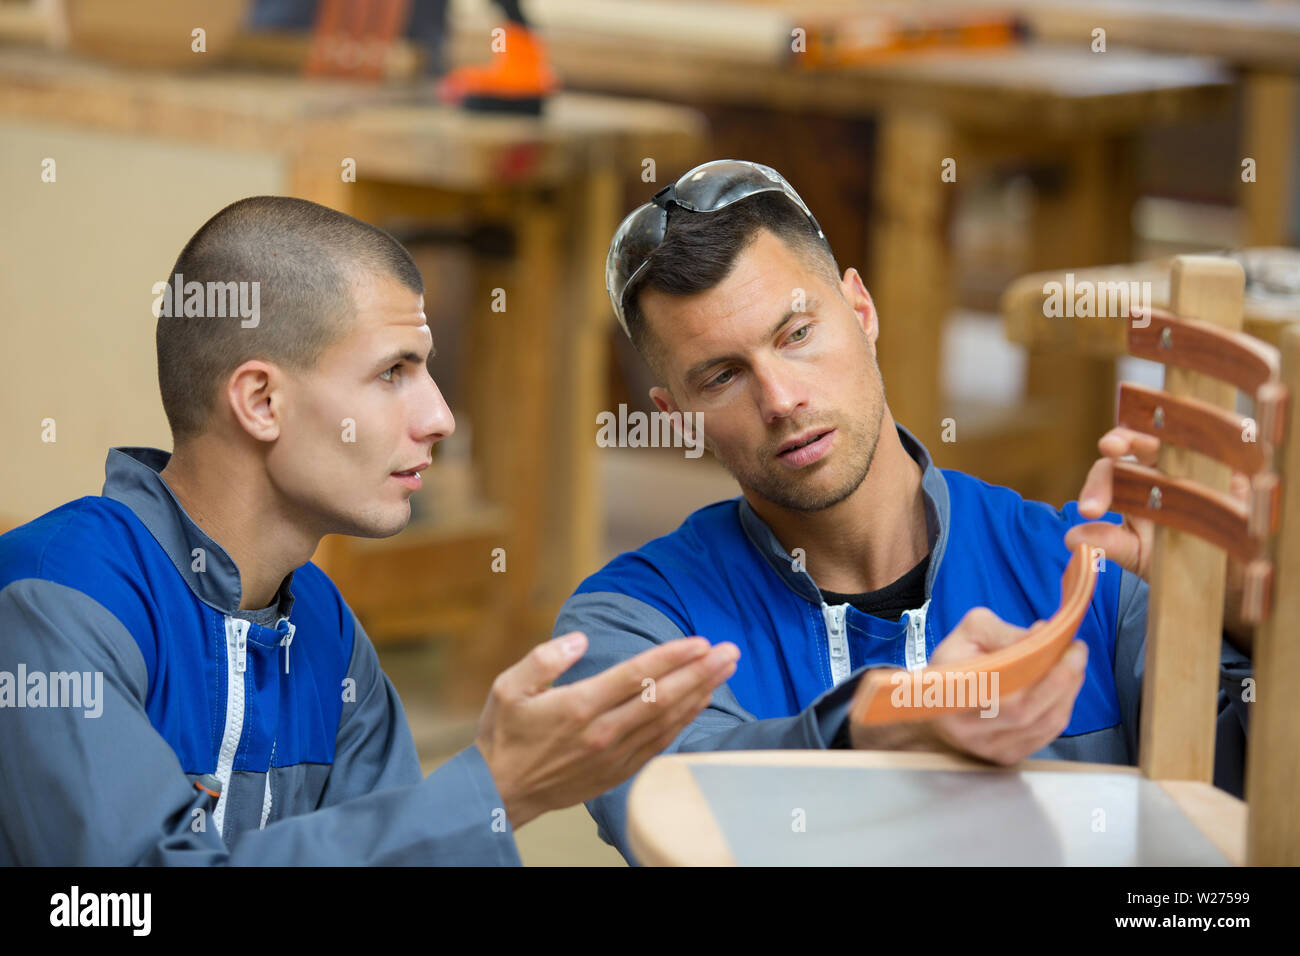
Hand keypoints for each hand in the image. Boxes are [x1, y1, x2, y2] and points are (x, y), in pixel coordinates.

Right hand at [474, 632, 738, 827]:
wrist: (499, 793)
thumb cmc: (504, 736)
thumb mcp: (508, 688)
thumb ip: (544, 659)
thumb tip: (580, 640)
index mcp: (578, 707)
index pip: (637, 676)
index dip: (671, 657)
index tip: (699, 642)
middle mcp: (603, 732)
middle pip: (663, 698)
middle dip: (700, 672)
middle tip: (730, 651)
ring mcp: (614, 755)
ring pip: (667, 721)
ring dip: (700, 693)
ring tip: (725, 671)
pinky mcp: (618, 772)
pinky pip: (660, 744)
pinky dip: (684, 722)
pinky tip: (700, 703)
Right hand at [851, 608, 1087, 765]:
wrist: (932, 704)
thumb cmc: (951, 665)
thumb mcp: (969, 633)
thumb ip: (1004, 632)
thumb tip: (1043, 634)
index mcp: (954, 698)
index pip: (1007, 692)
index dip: (1045, 672)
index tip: (1067, 644)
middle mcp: (970, 731)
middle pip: (1030, 712)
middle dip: (1064, 679)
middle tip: (1076, 652)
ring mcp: (989, 749)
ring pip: (1044, 725)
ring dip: (1068, 694)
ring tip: (1071, 666)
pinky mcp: (1005, 757)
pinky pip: (1046, 735)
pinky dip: (1061, 708)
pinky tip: (1060, 688)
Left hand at [1065, 426, 1252, 651]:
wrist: (1221, 577)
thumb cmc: (1171, 560)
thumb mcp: (1139, 556)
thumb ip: (1108, 545)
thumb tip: (1071, 538)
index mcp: (1132, 487)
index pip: (1108, 472)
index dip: (1096, 486)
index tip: (1089, 511)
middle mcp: (1162, 469)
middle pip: (1140, 442)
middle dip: (1124, 439)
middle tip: (1109, 447)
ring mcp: (1198, 466)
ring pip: (1181, 437)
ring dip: (1169, 433)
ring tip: (1158, 443)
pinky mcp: (1235, 471)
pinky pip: (1230, 447)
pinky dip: (1226, 435)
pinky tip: (1223, 439)